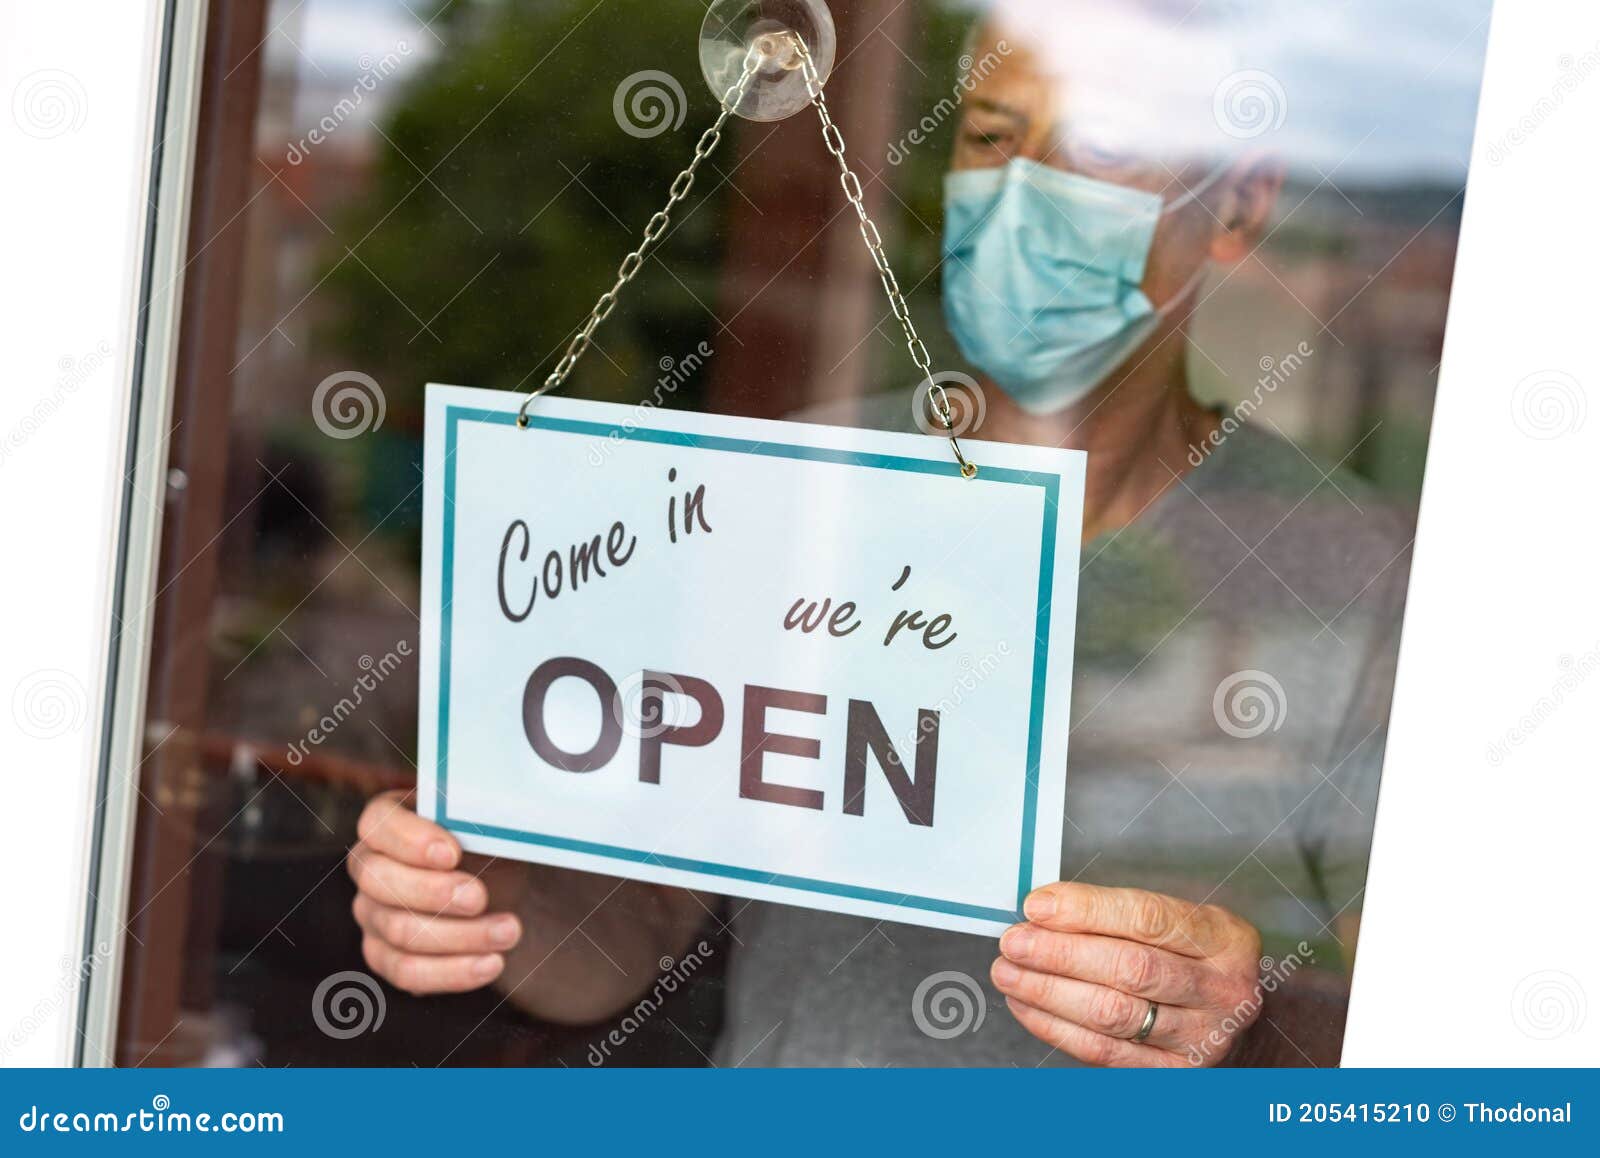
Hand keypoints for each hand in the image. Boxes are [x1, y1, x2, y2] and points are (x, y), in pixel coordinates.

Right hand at [346, 789, 525, 994]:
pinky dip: (453, 971)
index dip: (411, 840)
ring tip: (509, 931)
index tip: (453, 853)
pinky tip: (491, 963)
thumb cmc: (490, 846)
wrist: (502, 891)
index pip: (379, 823)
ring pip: (400, 931)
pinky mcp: (385, 956)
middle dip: (433, 892)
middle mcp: (369, 866)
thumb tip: (504, 809)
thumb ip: (486, 815)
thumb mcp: (492, 826)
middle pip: (379, 880)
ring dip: (461, 935)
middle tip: (479, 897)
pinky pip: (408, 972)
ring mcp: (372, 914)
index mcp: (389, 821)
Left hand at [991, 882, 1262, 1066]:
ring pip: (1112, 1013)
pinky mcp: (1174, 1074)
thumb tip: (1043, 910)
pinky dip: (1056, 1027)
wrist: (1234, 1024)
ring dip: (1049, 991)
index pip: (1148, 917)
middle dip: (1060, 953)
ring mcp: (1202, 1038)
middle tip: (1014, 941)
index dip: (1086, 910)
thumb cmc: (1193, 961)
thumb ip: (1119, 915)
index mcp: (1224, 939)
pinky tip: (1027, 1004)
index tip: (1037, 905)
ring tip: (1008, 972)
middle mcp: (1222, 990)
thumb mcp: (1178, 924)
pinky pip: (1104, 1052)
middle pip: (1128, 968)